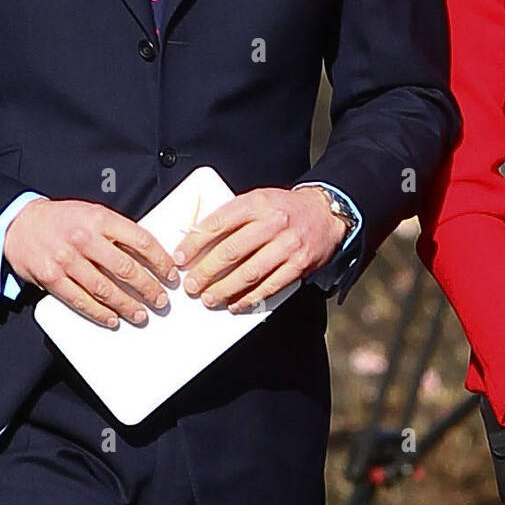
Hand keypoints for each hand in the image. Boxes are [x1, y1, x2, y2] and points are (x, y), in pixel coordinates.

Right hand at [4, 198, 177, 327]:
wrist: (19, 222)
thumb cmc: (62, 218)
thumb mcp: (93, 213)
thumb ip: (117, 230)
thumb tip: (148, 253)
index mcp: (100, 219)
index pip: (141, 241)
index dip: (160, 260)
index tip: (171, 274)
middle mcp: (85, 239)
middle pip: (126, 268)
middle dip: (148, 288)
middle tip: (161, 300)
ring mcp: (67, 259)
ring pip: (105, 288)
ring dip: (126, 305)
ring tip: (141, 314)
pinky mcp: (51, 278)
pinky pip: (79, 300)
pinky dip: (98, 312)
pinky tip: (112, 319)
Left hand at [173, 185, 347, 313]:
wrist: (325, 212)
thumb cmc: (284, 208)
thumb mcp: (258, 200)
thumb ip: (232, 217)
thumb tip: (195, 238)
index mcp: (258, 202)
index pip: (219, 222)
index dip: (195, 242)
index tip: (180, 257)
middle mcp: (273, 222)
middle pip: (232, 250)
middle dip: (206, 271)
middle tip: (191, 285)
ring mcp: (288, 244)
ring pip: (249, 272)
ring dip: (225, 289)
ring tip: (208, 298)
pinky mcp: (299, 264)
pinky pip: (270, 285)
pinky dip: (250, 298)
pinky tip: (235, 304)